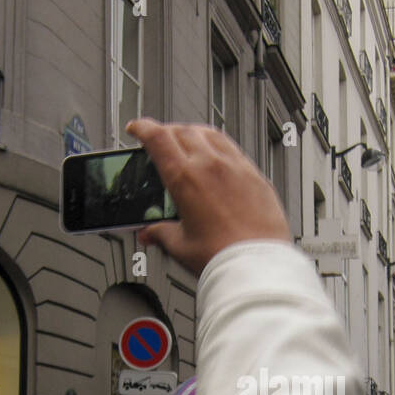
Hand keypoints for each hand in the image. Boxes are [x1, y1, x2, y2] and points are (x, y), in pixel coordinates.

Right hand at [127, 118, 290, 275]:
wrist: (257, 267)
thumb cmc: (223, 257)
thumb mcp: (181, 246)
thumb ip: (161, 234)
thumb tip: (149, 233)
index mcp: (185, 178)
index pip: (157, 138)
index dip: (143, 127)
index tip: (137, 128)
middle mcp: (211, 165)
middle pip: (183, 130)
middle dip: (167, 131)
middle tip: (160, 139)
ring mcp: (236, 167)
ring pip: (210, 134)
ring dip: (194, 133)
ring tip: (189, 142)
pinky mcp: (256, 176)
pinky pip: (234, 149)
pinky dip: (219, 147)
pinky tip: (218, 159)